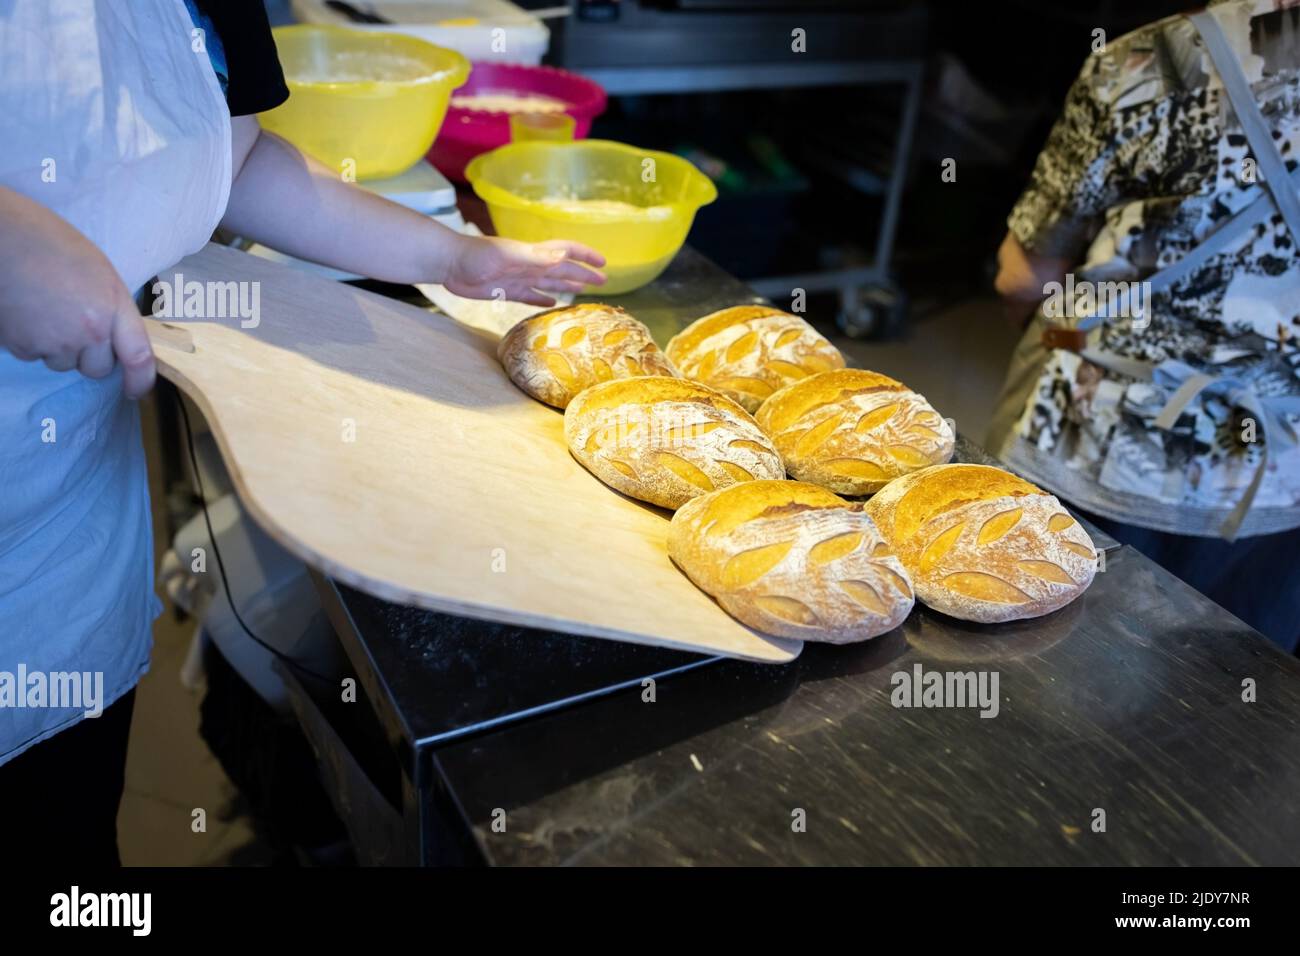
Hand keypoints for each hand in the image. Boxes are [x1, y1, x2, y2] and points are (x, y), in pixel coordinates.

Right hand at [0, 187, 154, 396]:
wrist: (3, 237)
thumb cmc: (49, 243)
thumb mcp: (98, 272)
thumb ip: (112, 307)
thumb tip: (115, 336)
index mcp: (113, 307)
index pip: (138, 357)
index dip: (140, 380)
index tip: (135, 390)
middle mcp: (89, 331)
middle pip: (97, 368)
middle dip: (89, 356)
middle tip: (74, 324)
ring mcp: (56, 341)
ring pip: (63, 363)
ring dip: (58, 347)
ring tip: (45, 310)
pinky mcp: (24, 346)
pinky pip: (34, 355)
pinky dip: (30, 341)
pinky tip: (25, 312)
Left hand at [443, 235, 605, 306]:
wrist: (449, 263)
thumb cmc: (476, 256)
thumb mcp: (508, 255)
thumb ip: (536, 257)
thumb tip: (564, 257)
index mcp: (534, 255)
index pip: (567, 252)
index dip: (585, 257)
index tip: (603, 264)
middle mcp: (530, 266)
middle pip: (563, 270)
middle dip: (583, 274)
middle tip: (602, 282)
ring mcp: (519, 278)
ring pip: (549, 283)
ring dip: (567, 286)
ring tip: (583, 291)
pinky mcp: (506, 290)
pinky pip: (530, 297)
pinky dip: (542, 300)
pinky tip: (551, 304)